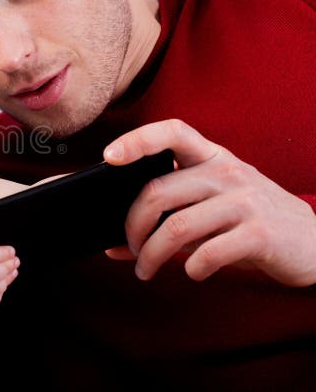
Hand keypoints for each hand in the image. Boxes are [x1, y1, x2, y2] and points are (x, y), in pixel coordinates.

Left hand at [103, 119, 315, 286]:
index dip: (137, 140)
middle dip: (132, 226)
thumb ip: (165, 219)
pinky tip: (192, 272)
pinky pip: (208, 253)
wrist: (312, 241)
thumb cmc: (247, 221)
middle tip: (130, 249)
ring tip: (146, 269)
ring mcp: (245, 201)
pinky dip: (191, 267)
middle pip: (158, 191)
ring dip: (152, 255)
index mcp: (212, 157)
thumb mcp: (208, 209)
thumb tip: (112, 247)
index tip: (108, 156)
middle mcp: (227, 172)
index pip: (172, 131)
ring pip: (176, 227)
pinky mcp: (260, 233)